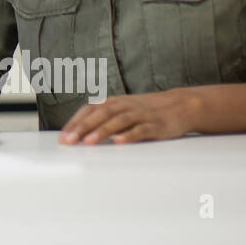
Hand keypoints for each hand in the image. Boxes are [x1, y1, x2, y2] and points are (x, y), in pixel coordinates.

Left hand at [58, 89, 200, 144]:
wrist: (181, 105)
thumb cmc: (147, 110)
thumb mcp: (124, 109)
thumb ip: (105, 118)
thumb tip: (80, 133)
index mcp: (115, 102)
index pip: (90, 109)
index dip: (75, 122)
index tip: (63, 137)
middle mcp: (125, 106)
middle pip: (100, 114)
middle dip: (83, 128)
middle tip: (69, 141)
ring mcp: (140, 115)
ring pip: (118, 121)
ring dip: (102, 131)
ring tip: (88, 142)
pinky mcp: (155, 125)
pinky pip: (141, 130)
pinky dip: (129, 135)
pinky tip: (119, 142)